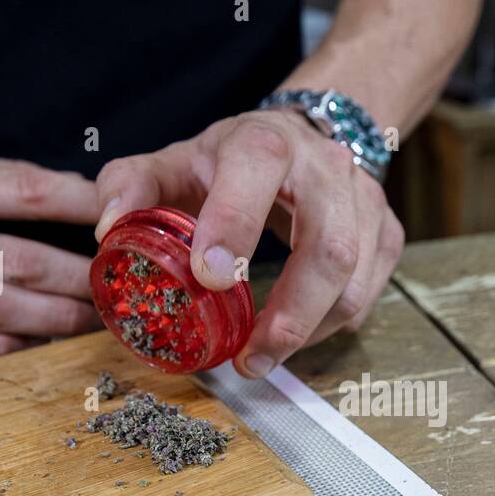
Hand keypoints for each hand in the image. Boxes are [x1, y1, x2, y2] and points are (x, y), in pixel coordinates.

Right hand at [0, 153, 100, 363]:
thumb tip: (80, 194)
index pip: (25, 191)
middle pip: (23, 261)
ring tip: (95, 321)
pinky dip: (10, 350)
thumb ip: (0, 181)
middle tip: (121, 289)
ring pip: (1, 311)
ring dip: (58, 321)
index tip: (124, 223)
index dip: (83, 207)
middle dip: (82, 279)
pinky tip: (40, 345)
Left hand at [94, 108, 404, 378]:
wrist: (303, 137)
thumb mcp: (174, 162)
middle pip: (328, 247)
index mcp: (266, 143)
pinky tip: (295, 334)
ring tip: (263, 357)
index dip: (235, 224)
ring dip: (309, 331)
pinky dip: (330, 326)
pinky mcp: (386, 233)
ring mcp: (364, 202)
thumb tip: (108, 232)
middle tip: (249, 358)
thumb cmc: (231, 161)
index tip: (210, 279)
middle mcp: (326, 168)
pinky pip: (367, 294)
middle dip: (290, 313)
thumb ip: (130, 187)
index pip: (256, 173)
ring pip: (354, 280)